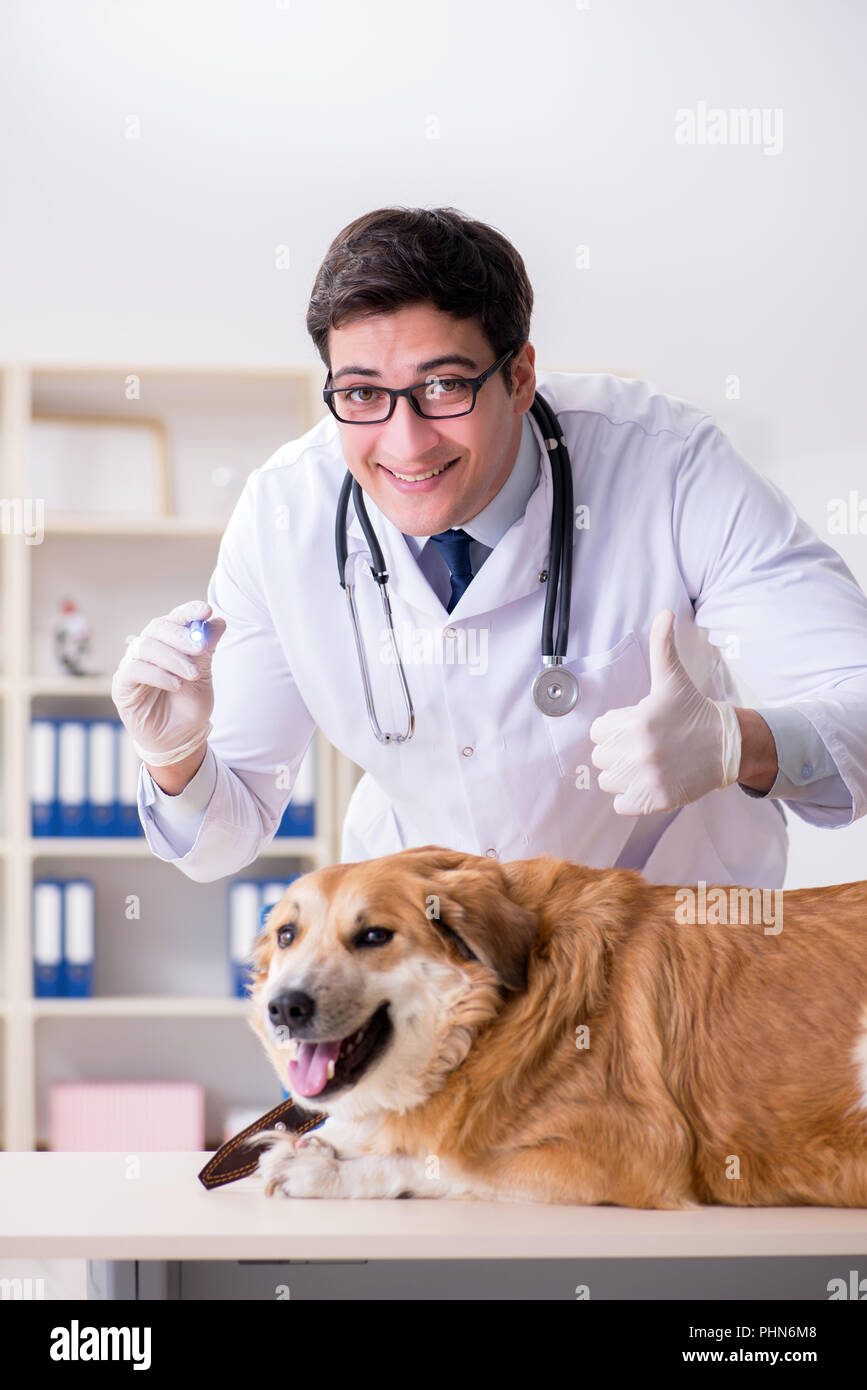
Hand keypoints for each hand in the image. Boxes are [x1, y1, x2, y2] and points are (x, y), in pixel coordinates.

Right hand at [111, 599, 226, 766]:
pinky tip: (175, 685)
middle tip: (200, 646)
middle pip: (157, 627)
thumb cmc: (189, 704)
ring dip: (172, 657)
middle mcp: (149, 648)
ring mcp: (132, 664)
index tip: (207, 610)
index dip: (188, 611)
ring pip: (145, 646)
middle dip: (180, 634)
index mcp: (170, 642)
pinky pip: (133, 669)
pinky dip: (157, 674)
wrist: (179, 738)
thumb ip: (207, 650)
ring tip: (191, 674)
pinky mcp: (122, 684)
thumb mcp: (203, 676)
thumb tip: (218, 621)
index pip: (175, 618)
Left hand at [588, 609, 741, 813]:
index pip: (598, 732)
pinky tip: (649, 781)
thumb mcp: (673, 678)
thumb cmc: (693, 710)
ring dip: (622, 775)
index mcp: (636, 722)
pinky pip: (620, 804)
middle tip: (643, 745)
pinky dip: (630, 798)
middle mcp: (638, 752)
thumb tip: (665, 611)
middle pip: (600, 758)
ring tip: (646, 763)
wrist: (726, 745)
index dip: (614, 728)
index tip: (635, 726)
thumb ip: (662, 646)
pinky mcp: (654, 800)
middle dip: (617, 751)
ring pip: (608, 781)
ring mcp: (646, 778)